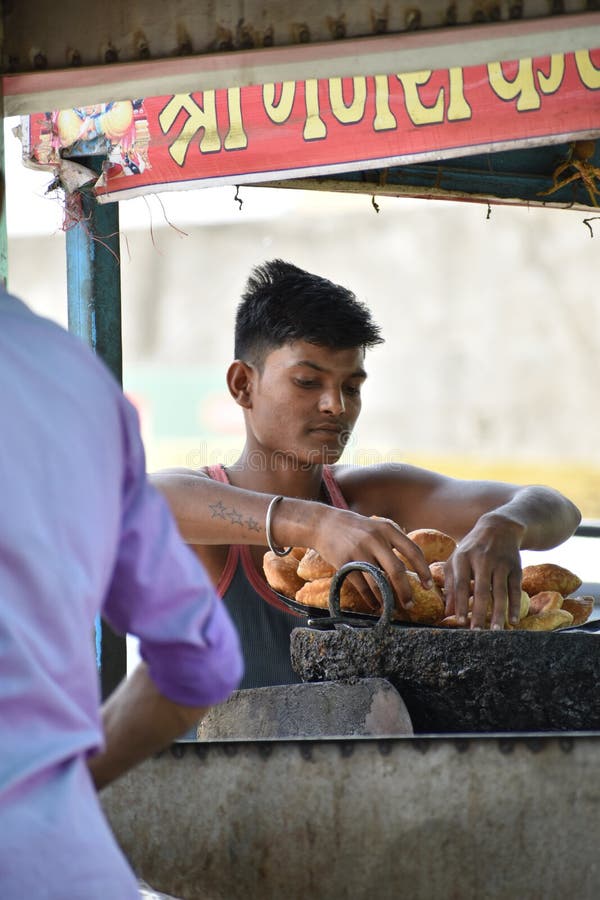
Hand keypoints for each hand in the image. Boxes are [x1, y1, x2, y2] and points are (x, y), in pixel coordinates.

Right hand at [313, 507, 432, 611]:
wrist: (324, 523)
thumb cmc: (356, 528)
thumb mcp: (378, 526)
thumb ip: (394, 541)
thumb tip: (415, 566)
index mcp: (387, 529)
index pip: (413, 551)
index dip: (423, 570)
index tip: (429, 586)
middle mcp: (375, 539)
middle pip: (397, 570)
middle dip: (406, 591)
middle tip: (410, 604)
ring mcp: (359, 551)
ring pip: (377, 581)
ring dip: (386, 598)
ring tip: (391, 608)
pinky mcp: (344, 562)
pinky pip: (361, 585)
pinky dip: (370, 598)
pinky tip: (374, 604)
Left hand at [443, 513, 524, 629]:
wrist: (499, 527)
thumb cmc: (472, 548)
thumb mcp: (457, 560)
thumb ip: (450, 584)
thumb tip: (448, 612)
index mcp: (464, 557)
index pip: (461, 584)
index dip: (460, 604)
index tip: (459, 622)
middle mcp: (482, 559)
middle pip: (481, 590)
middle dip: (479, 612)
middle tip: (476, 633)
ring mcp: (501, 563)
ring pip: (500, 592)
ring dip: (498, 613)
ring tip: (495, 631)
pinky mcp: (515, 566)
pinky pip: (516, 589)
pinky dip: (515, 605)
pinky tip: (513, 621)